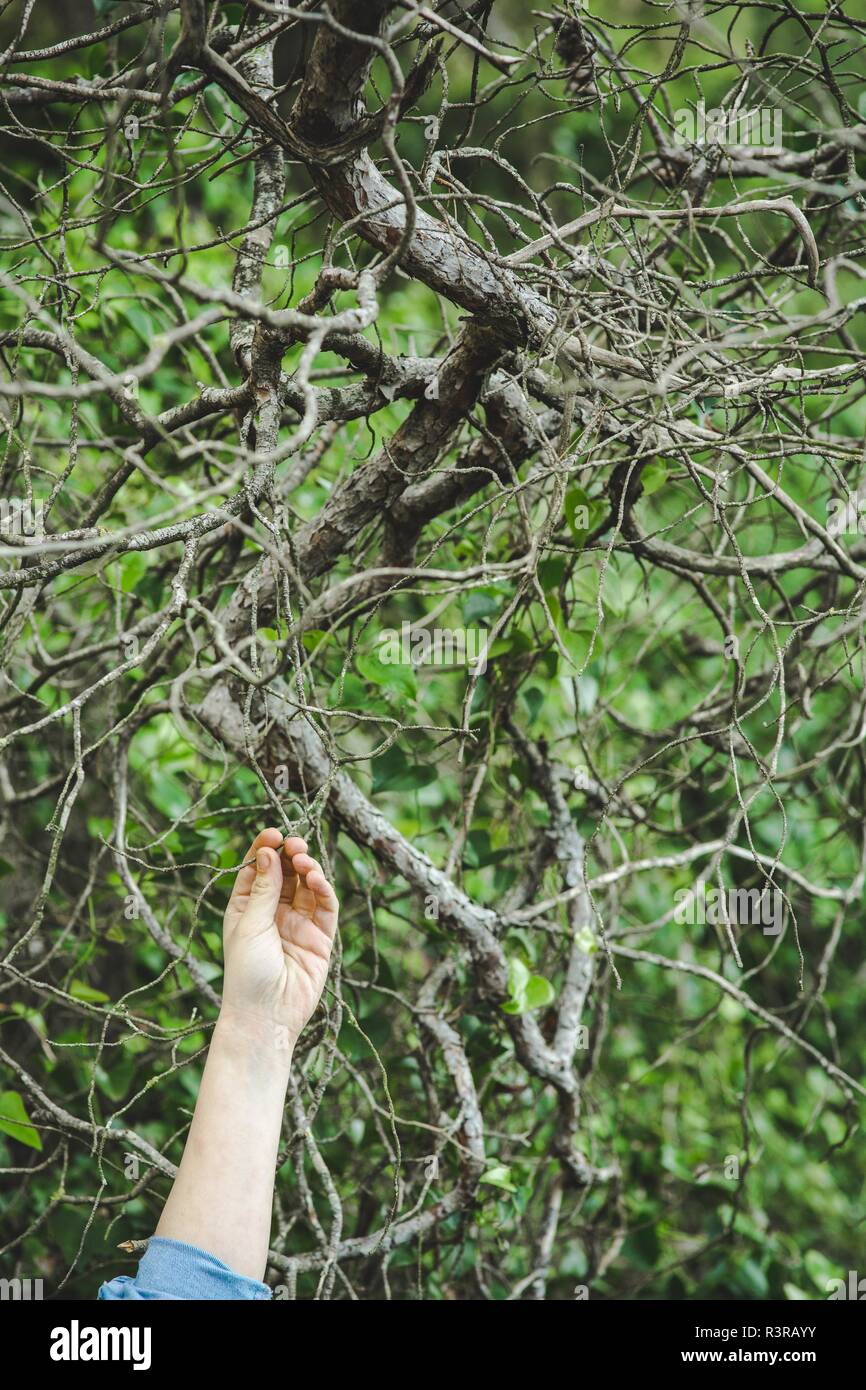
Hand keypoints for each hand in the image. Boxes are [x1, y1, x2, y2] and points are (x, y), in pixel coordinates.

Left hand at [221, 827, 338, 1046]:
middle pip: (286, 874)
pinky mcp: (320, 938)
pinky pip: (325, 907)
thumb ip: (263, 888)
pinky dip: (324, 890)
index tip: (273, 833)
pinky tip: (317, 879)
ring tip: (305, 862)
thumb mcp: (249, 924)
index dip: (265, 849)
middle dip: (291, 856)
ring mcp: (298, 925)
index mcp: (247, 908)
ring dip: (308, 870)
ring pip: (308, 887)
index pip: (257, 870)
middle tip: (295, 844)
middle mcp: (273, 914)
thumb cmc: (246, 974)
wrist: (265, 1016)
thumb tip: (268, 852)